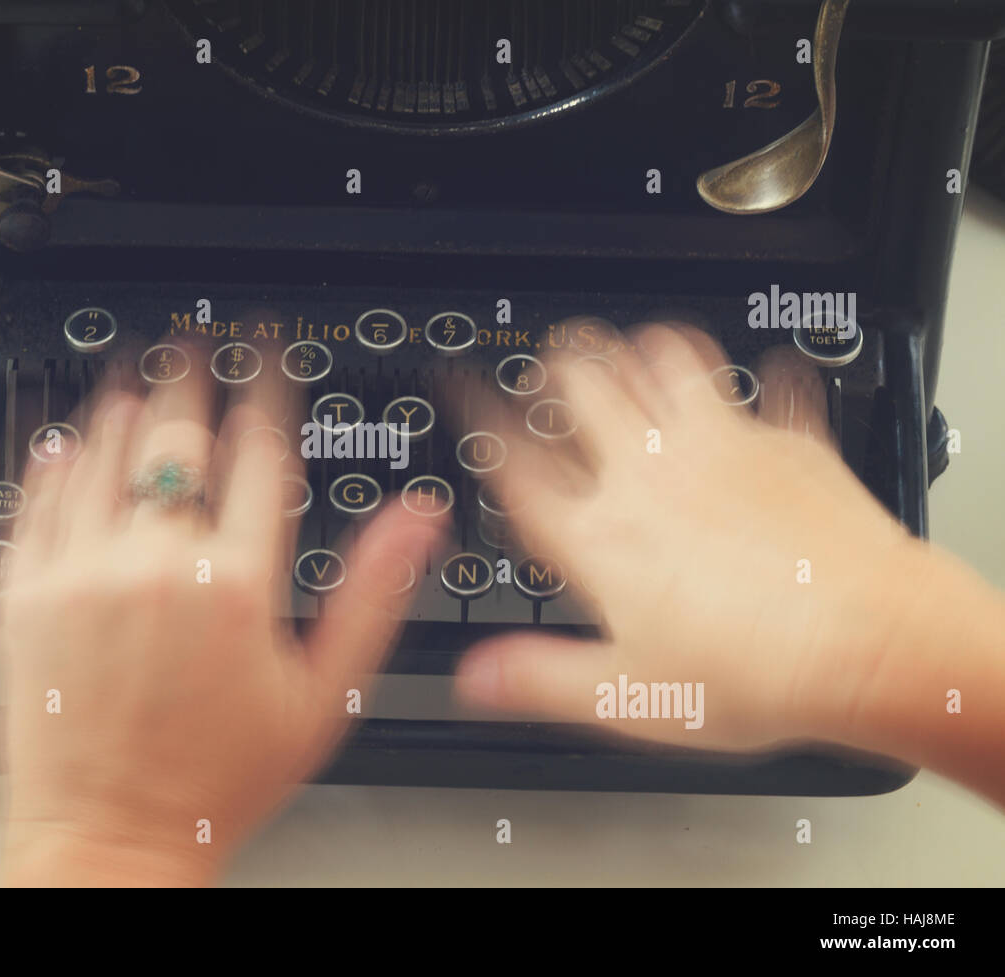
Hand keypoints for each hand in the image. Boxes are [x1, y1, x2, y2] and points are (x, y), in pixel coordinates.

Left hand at [0, 363, 441, 884]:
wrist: (110, 837)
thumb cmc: (216, 778)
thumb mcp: (323, 695)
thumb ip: (373, 593)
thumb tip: (416, 518)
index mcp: (236, 585)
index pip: (259, 447)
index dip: (266, 383)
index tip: (266, 352)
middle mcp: (154, 565)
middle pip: (175, 428)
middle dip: (190, 370)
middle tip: (196, 341)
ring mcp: (80, 573)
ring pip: (101, 448)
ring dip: (123, 398)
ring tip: (137, 369)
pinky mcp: (22, 592)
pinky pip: (35, 495)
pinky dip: (54, 452)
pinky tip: (69, 431)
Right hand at [455, 322, 929, 750]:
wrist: (870, 640)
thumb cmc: (758, 671)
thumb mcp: (629, 695)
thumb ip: (541, 677)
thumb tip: (479, 675)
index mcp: (601, 534)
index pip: (517, 463)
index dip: (481, 420)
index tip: (469, 393)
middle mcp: (652, 475)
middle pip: (583, 386)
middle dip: (554, 364)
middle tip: (547, 364)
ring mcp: (720, 446)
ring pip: (663, 359)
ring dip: (639, 347)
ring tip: (629, 348)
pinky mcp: (785, 440)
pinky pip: (764, 380)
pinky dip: (756, 373)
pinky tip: (761, 375)